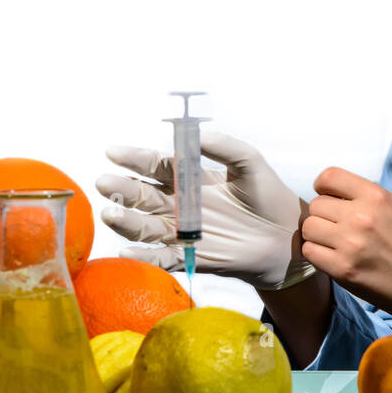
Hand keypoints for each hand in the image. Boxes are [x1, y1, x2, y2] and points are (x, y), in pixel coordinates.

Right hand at [95, 130, 316, 289]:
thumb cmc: (269, 196)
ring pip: (146, 226)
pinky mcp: (190, 256)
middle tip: (104, 182)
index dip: (135, 159)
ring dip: (127, 221)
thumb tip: (196, 135)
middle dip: (123, 189)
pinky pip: (161, 257)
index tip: (114, 152)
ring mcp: (182, 231)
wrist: (286, 237)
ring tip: (110, 214)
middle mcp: (180, 204)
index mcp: (190, 179)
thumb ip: (224, 146)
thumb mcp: (249, 162)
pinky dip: (144, 256)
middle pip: (143, 196)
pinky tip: (128, 251)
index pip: (156, 167)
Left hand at [301, 166, 391, 318]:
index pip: (329, 177)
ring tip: (333, 242)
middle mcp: (361, 217)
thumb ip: (368, 196)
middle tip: (336, 226)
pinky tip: (331, 256)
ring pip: (309, 227)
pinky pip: (309, 251)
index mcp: (376, 197)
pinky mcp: (342, 269)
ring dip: (317, 234)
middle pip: (316, 205)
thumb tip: (337, 193)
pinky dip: (316, 253)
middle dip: (323, 214)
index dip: (323, 186)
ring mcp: (350, 244)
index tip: (328, 196)